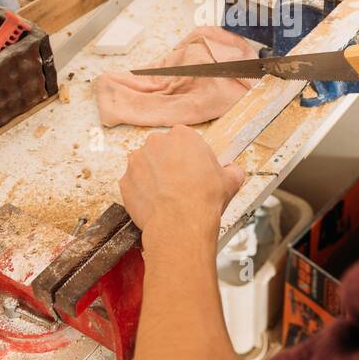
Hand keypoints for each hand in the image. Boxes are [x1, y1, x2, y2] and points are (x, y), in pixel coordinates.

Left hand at [120, 125, 244, 251]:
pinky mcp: (125, 181)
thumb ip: (231, 170)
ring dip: (153, 177)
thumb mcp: (230, 181)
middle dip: (169, 164)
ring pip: (145, 166)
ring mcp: (136, 161)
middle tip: (181, 184)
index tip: (194, 169)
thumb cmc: (204, 199)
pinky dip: (142, 193)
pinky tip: (155, 205)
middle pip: (162, 150)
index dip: (189, 156)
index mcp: (182, 136)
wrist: (181, 223)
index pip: (184, 139)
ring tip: (167, 197)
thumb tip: (232, 170)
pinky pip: (134, 184)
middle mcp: (156, 143)